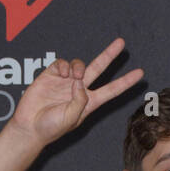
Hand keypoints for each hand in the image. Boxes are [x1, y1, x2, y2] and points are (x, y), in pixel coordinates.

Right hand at [12, 38, 143, 146]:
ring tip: (73, 76)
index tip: (140, 74)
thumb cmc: (51, 128)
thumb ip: (79, 100)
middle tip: (122, 43)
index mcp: (88, 103)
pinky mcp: (52, 75)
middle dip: (110, 55)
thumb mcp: (71, 119)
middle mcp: (79, 90)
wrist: (29, 126)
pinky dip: (64, 65)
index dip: (125, 82)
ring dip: (79, 66)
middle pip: (99, 68)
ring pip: (80, 64)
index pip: (111, 90)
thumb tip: (79, 81)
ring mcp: (66, 81)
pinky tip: (61, 74)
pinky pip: (63, 63)